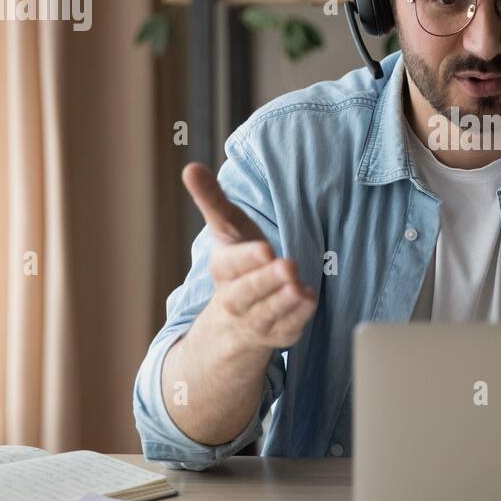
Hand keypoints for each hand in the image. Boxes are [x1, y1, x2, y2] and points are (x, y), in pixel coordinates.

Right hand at [182, 162, 316, 352]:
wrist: (234, 316)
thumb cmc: (236, 261)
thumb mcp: (226, 228)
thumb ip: (212, 199)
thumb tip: (190, 167)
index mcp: (224, 269)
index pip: (231, 265)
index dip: (247, 258)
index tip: (266, 249)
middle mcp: (235, 298)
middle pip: (247, 292)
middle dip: (266, 281)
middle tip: (287, 266)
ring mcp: (256, 319)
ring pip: (267, 313)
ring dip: (284, 302)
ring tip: (300, 288)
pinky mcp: (278, 333)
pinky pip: (287, 328)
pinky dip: (298, 318)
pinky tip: (310, 301)